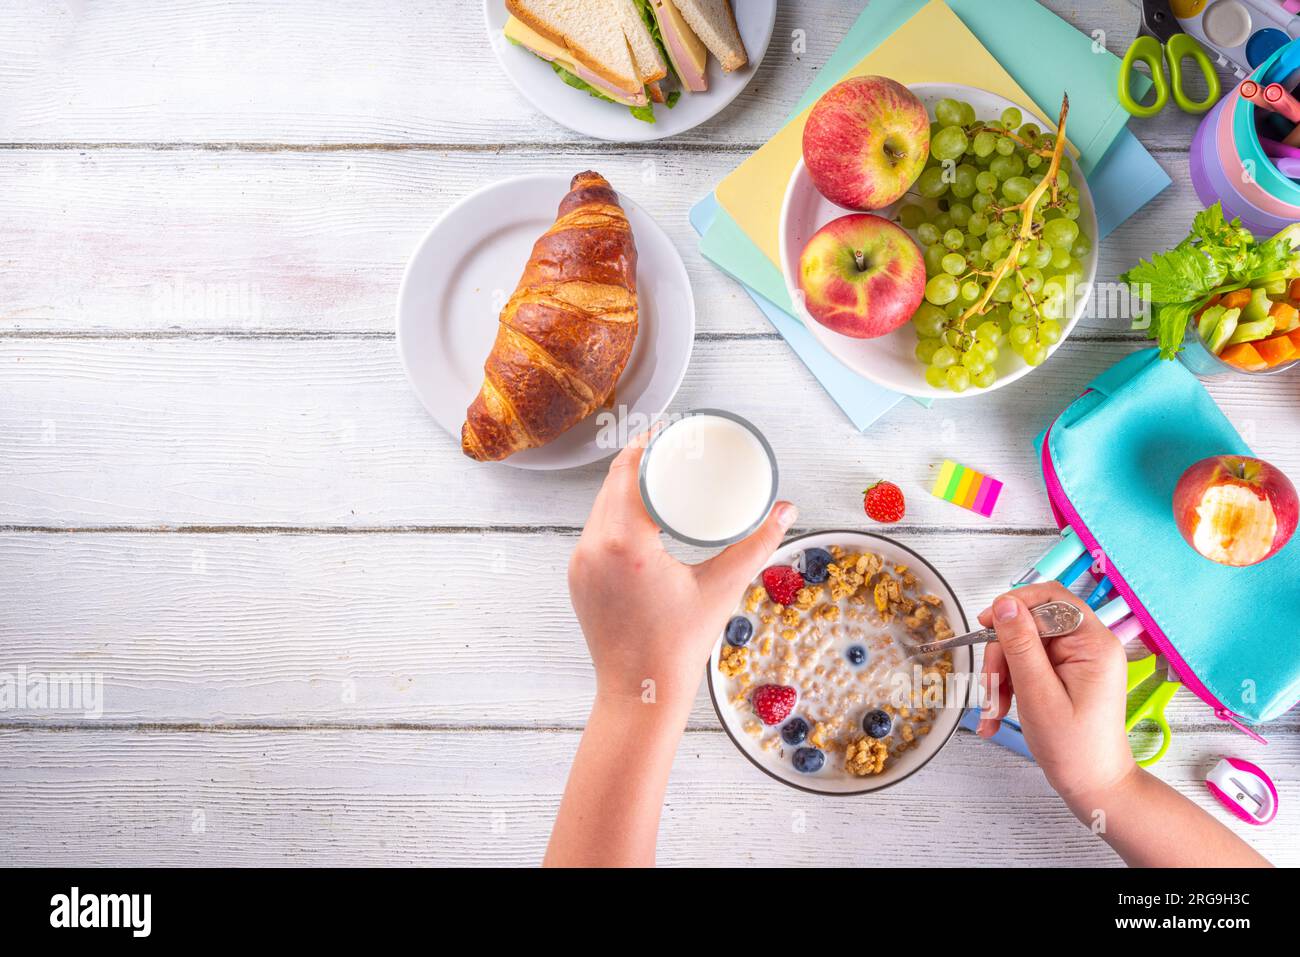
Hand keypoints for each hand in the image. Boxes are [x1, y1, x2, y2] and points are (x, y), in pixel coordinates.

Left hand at [568, 430, 797, 713]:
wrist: (640, 693)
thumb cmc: (679, 645)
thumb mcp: (722, 587)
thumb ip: (757, 544)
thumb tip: (787, 510)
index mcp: (625, 543)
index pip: (628, 471)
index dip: (646, 443)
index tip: (670, 430)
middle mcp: (593, 547)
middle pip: (612, 484)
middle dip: (639, 460)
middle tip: (671, 447)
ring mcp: (580, 564)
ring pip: (599, 507)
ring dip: (624, 486)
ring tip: (656, 473)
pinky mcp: (578, 579)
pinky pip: (593, 531)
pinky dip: (613, 513)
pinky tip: (633, 511)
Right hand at [977, 581, 1135, 806]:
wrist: (1094, 785)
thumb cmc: (1075, 748)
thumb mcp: (1039, 694)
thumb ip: (1021, 645)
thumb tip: (1004, 603)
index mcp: (1094, 644)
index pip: (1051, 599)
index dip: (1014, 606)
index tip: (986, 624)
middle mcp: (1089, 646)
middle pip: (1030, 625)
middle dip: (1003, 655)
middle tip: (991, 688)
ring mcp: (1077, 660)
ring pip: (1022, 646)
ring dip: (1002, 676)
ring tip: (995, 710)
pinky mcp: (1065, 673)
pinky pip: (1026, 665)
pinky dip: (1009, 686)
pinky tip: (999, 712)